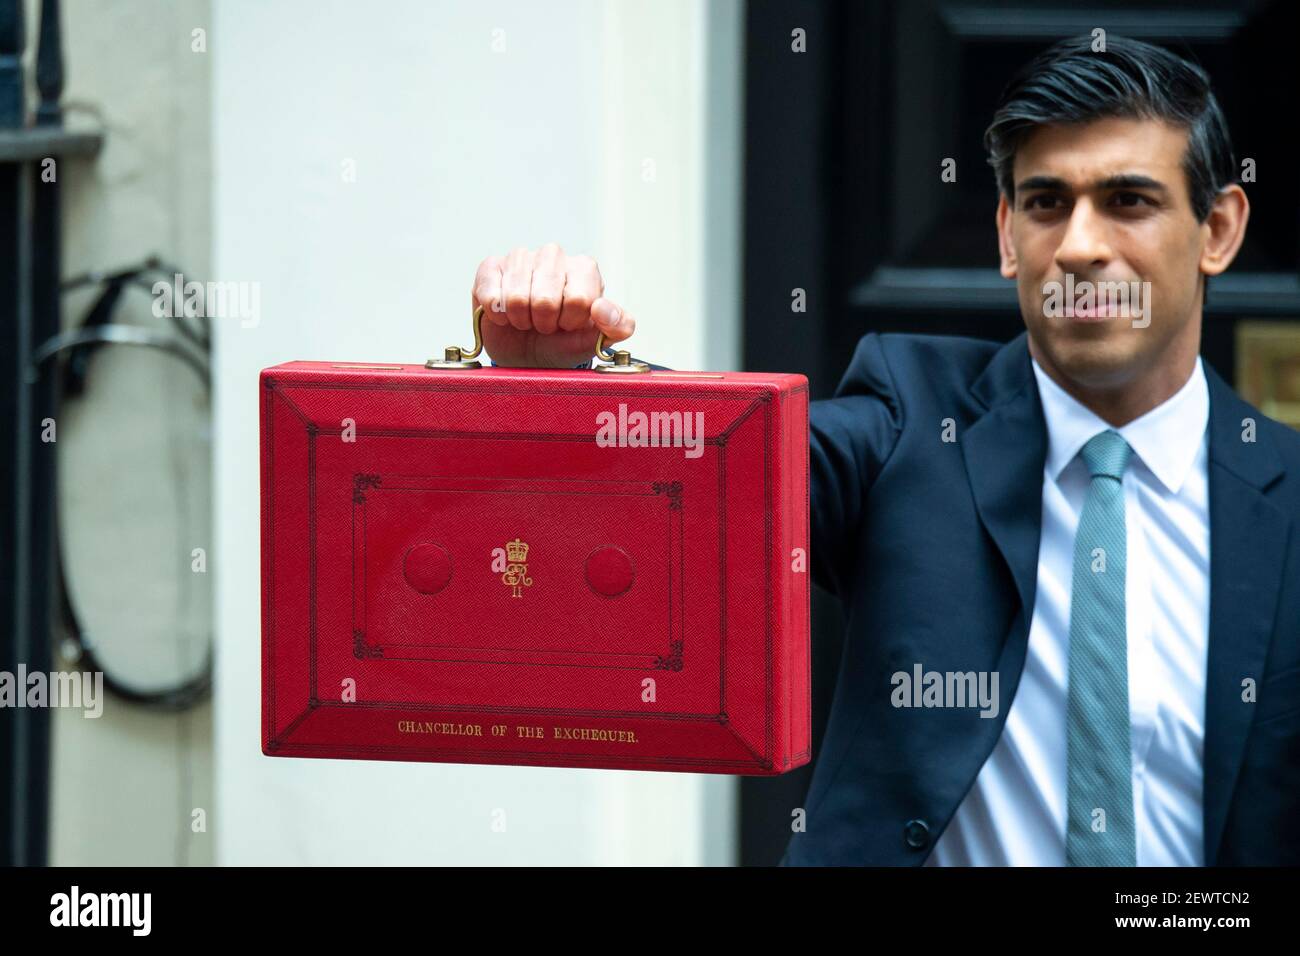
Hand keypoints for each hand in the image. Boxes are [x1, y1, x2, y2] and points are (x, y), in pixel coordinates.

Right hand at [471, 243, 634, 366]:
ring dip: (520, 320)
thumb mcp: (596, 340)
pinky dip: (497, 315)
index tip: (568, 325)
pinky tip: (503, 314)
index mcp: (584, 269)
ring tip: (526, 319)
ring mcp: (521, 258)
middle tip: (545, 325)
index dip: (570, 322)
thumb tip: (602, 308)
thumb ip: (617, 326)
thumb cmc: (563, 341)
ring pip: (516, 297)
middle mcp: (554, 256)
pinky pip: (490, 293)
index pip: (579, 299)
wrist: (527, 353)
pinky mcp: (490, 267)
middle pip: (545, 299)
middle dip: (544, 323)